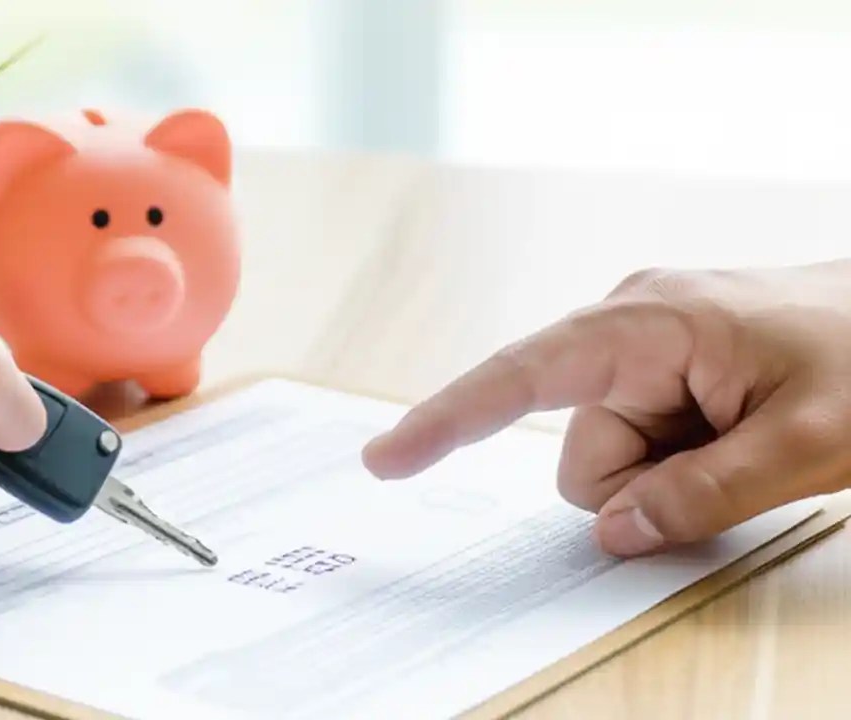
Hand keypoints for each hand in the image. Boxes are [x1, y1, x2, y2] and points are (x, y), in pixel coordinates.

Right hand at [362, 260, 850, 556]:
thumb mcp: (804, 442)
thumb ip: (703, 494)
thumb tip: (614, 530)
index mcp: (645, 323)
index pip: (520, 378)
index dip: (447, 419)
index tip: (386, 457)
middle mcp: (628, 329)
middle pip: (580, 453)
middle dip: (640, 487)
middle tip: (730, 469)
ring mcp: (645, 352)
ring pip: (611, 461)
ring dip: (668, 479)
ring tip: (745, 445)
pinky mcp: (661, 373)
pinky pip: (640, 448)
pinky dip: (679, 466)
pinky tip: (733, 438)